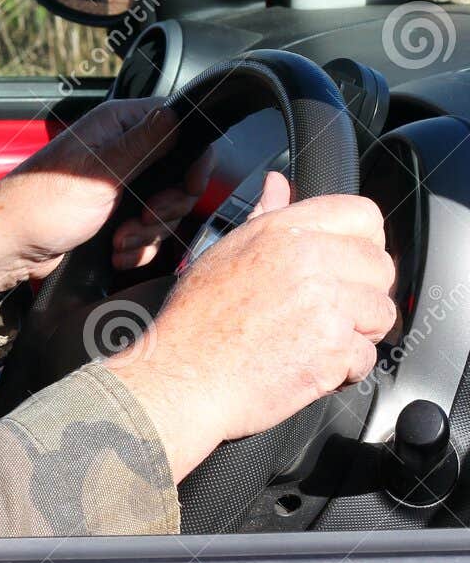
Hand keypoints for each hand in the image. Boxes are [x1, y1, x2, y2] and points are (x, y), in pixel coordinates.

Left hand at [0, 98, 207, 293]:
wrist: (10, 248)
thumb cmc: (41, 205)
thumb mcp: (98, 172)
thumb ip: (143, 145)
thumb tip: (177, 113)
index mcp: (118, 127)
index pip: (181, 128)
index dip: (192, 161)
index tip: (186, 186)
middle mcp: (122, 151)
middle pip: (180, 176)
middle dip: (166, 207)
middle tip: (143, 219)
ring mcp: (119, 186)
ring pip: (166, 210)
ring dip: (148, 234)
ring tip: (119, 240)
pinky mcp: (115, 217)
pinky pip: (149, 234)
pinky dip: (137, 249)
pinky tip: (116, 254)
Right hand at [104, 177, 396, 482]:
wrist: (181, 378)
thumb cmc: (195, 322)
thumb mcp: (223, 254)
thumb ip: (264, 217)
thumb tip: (278, 184)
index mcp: (281, 230)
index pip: (363, 214)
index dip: (362, 243)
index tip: (345, 267)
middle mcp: (308, 258)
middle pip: (381, 266)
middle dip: (361, 295)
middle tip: (324, 315)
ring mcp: (325, 303)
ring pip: (381, 314)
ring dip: (356, 334)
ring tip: (313, 342)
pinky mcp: (333, 348)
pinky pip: (367, 358)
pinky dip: (343, 371)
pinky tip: (307, 367)